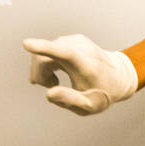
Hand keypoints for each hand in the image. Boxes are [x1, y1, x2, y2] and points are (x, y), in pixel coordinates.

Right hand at [23, 34, 138, 115]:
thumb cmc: (102, 93)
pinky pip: (46, 51)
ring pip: (42, 53)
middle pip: (44, 57)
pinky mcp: (68, 39)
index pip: (65, 54)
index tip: (26, 44)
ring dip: (42, 71)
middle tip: (49, 87)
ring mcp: (73, 41)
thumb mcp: (90, 105)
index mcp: (85, 66)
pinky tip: (55, 73)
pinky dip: (45, 64)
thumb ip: (70, 100)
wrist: (118, 76)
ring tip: (54, 82)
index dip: (45, 49)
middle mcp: (80, 49)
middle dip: (39, 74)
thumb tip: (49, 94)